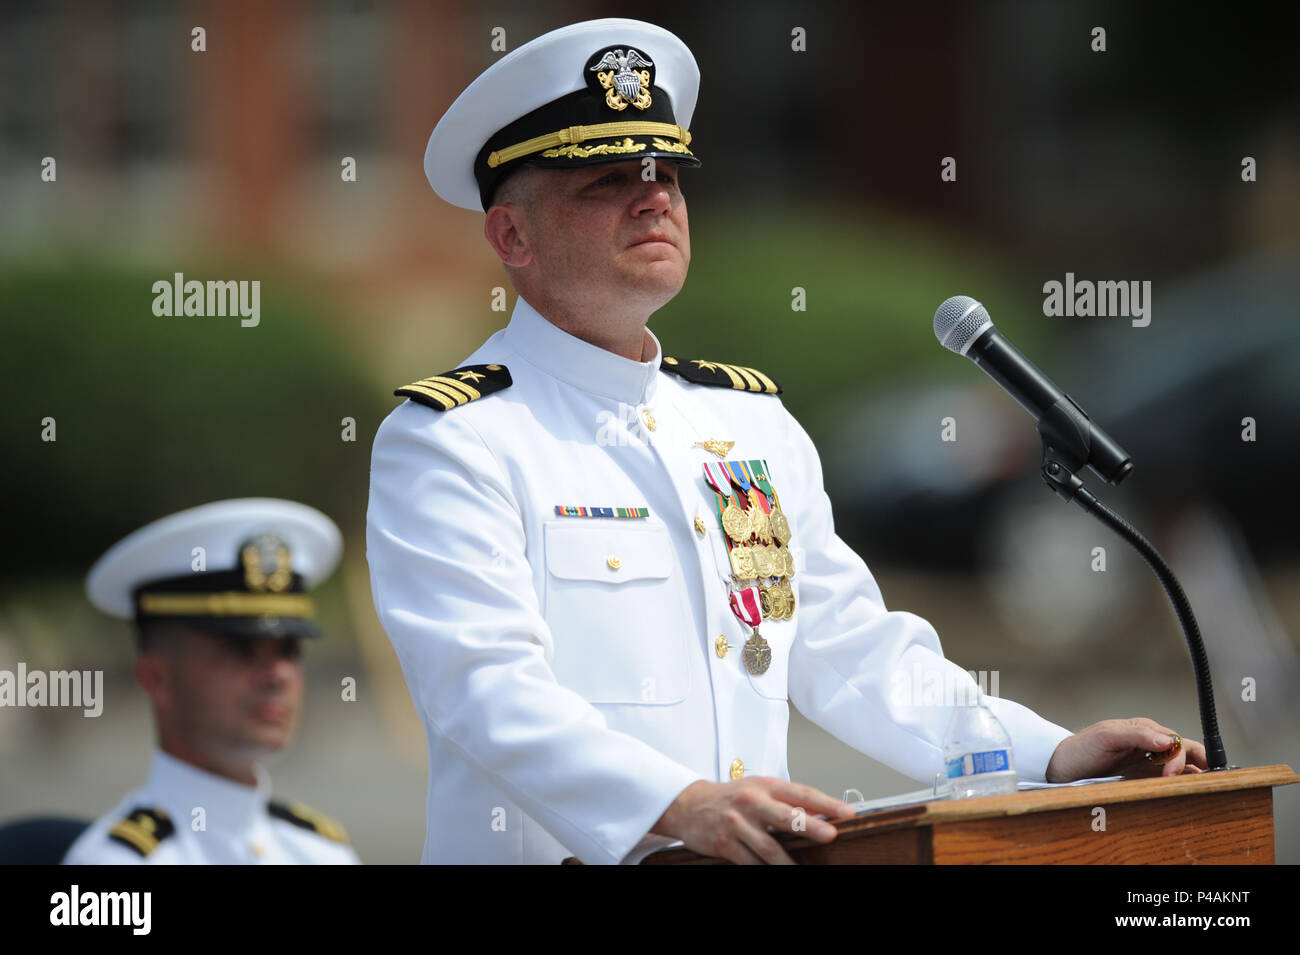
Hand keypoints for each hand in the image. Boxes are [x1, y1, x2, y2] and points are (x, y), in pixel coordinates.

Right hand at [650, 777, 855, 864]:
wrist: (689, 804)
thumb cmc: (732, 797)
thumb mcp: (759, 789)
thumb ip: (787, 801)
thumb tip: (820, 813)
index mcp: (765, 785)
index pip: (801, 793)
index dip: (826, 803)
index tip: (847, 813)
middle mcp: (751, 802)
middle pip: (785, 816)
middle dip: (810, 826)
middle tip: (831, 835)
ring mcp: (737, 824)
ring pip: (769, 847)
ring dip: (789, 863)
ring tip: (804, 871)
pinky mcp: (724, 844)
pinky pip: (750, 863)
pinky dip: (764, 871)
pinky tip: (776, 874)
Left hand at [1045, 718, 1208, 781]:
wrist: (1063, 767)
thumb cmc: (1082, 747)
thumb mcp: (1107, 735)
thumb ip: (1137, 734)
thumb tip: (1168, 740)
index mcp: (1146, 731)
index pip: (1176, 741)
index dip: (1179, 757)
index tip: (1170, 773)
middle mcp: (1151, 746)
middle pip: (1187, 752)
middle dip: (1198, 764)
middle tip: (1194, 782)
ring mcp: (1149, 763)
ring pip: (1182, 768)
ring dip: (1190, 777)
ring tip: (1190, 790)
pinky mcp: (1143, 779)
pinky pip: (1167, 782)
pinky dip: (1177, 787)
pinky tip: (1177, 794)